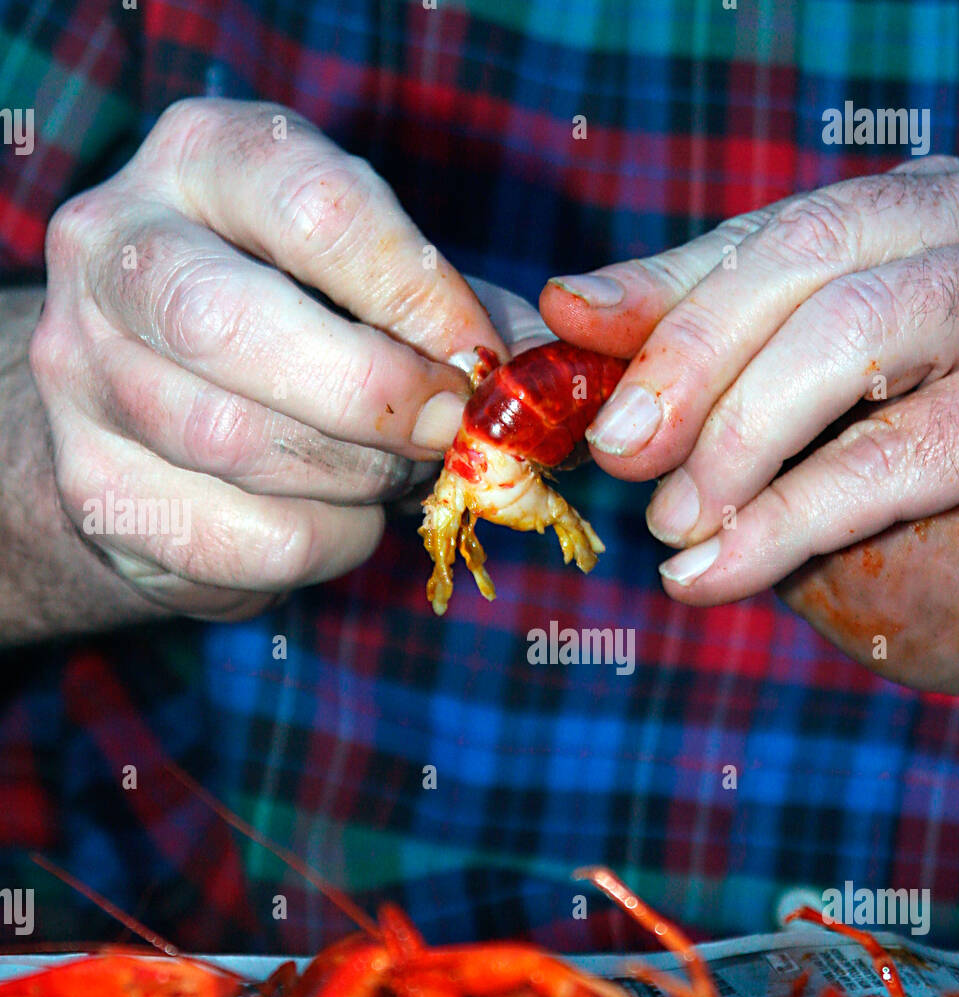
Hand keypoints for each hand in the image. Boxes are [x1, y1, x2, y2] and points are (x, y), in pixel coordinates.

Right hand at [29, 97, 503, 619]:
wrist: (162, 411)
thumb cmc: (303, 324)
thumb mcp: (380, 285)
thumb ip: (460, 315)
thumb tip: (544, 376)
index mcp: (203, 161)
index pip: (313, 210)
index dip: (417, 293)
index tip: (481, 358)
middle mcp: (114, 249)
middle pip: (232, 326)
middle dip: (371, 395)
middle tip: (445, 429)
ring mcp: (82, 371)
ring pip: (233, 442)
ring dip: (355, 477)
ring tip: (395, 472)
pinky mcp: (95, 486)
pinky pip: (242, 537)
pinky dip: (327, 541)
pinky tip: (342, 518)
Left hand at [541, 156, 958, 743]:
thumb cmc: (948, 535)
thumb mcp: (800, 454)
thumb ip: (709, 385)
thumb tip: (575, 315)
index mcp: (930, 218)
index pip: (769, 233)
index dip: (659, 296)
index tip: (565, 348)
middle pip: (804, 253)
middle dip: (687, 360)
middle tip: (617, 455)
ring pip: (850, 331)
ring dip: (736, 440)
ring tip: (674, 526)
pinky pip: (897, 446)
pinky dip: (788, 516)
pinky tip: (719, 570)